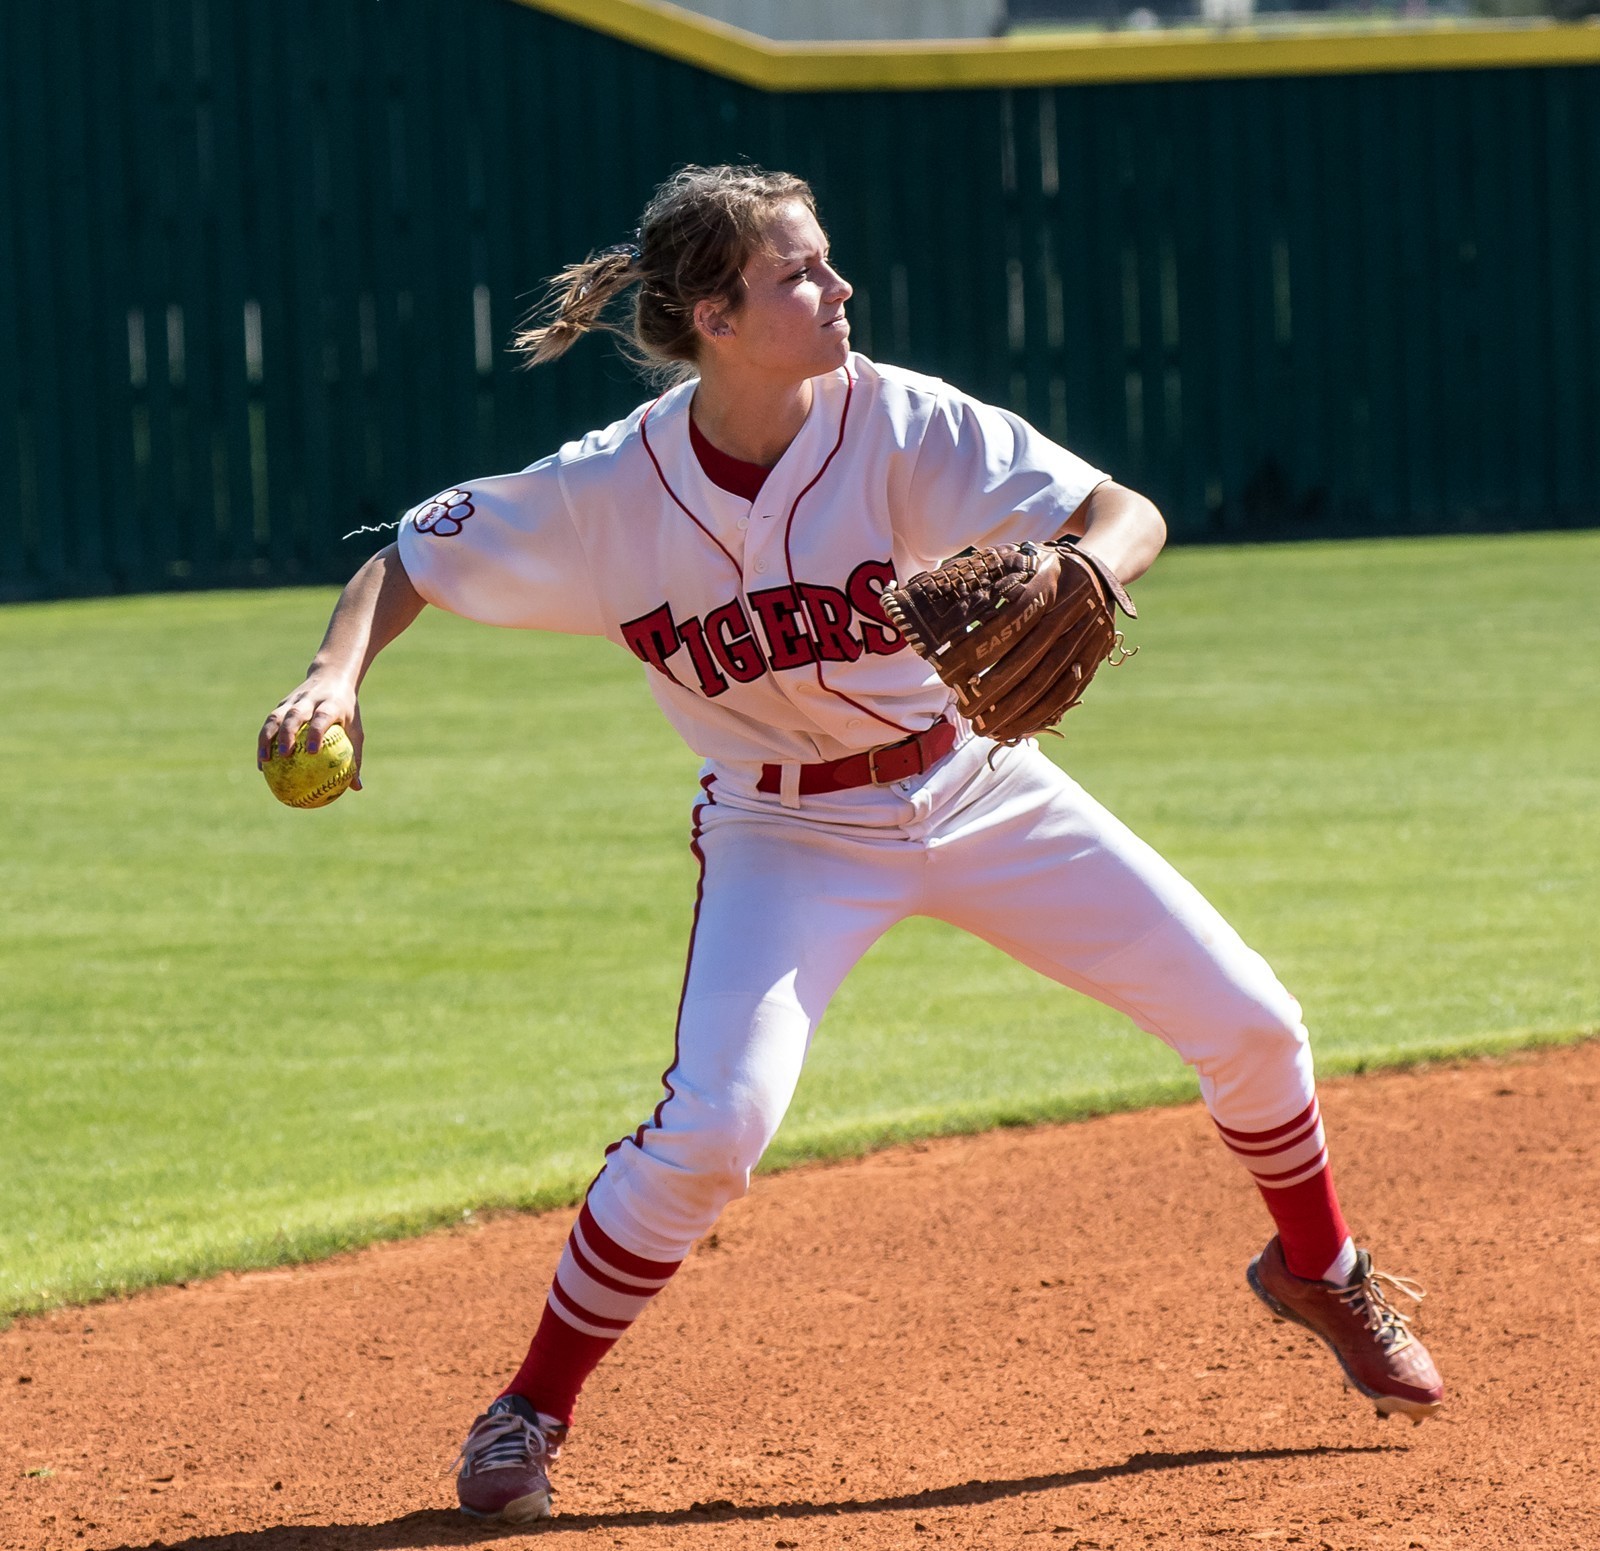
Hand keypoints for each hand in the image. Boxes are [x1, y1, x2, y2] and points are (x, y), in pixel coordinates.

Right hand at [257, 676, 364, 790]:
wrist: (331, 677)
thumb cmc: (347, 710)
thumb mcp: (356, 729)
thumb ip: (356, 757)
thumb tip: (356, 788)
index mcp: (330, 704)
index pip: (321, 716)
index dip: (316, 731)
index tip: (313, 751)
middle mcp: (309, 700)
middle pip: (294, 714)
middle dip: (287, 733)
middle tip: (284, 755)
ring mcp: (293, 700)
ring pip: (276, 716)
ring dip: (268, 738)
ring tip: (265, 761)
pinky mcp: (282, 703)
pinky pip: (270, 722)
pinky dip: (264, 740)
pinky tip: (263, 761)